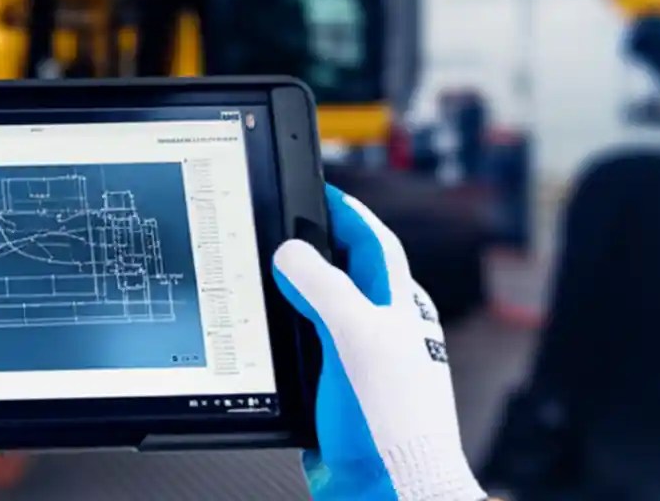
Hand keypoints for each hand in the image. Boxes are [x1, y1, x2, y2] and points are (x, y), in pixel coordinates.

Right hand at [273, 185, 483, 500]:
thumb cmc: (392, 420)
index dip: (343, 210)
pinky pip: (303, 350)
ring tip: (262, 273)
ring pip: (320, 309)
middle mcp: (380, 328)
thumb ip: (324, 286)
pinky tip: (262, 339)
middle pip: (343, 270)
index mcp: (397, 304)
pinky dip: (281, 336)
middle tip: (277, 224)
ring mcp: (357, 360)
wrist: (389, 488)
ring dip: (292, 292)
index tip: (314, 188)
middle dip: (312, 245)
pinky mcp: (333, 391)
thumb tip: (291, 252)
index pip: (371, 240)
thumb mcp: (356, 335)